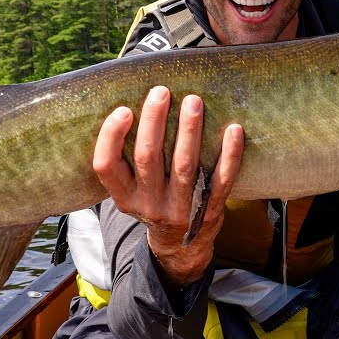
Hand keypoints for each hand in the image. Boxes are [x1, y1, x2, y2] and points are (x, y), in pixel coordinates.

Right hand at [92, 86, 243, 288]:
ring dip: (189, 130)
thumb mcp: (132, 191)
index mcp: (125, 197)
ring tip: (193, 101)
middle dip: (153, 121)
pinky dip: (230, 155)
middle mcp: (149, 205)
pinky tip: (233, 130)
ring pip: (184, 166)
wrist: (181, 247)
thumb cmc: (155, 203)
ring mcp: (180, 210)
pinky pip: (221, 180)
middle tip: (161, 91)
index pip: (105, 166)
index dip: (111, 137)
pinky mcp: (209, 211)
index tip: (123, 110)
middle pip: (147, 158)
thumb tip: (132, 104)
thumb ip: (129, 160)